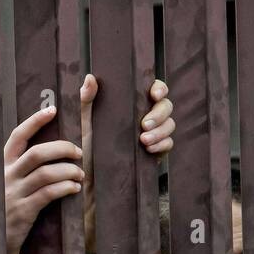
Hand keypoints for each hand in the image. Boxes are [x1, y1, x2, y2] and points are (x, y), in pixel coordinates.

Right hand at [3, 104, 82, 253]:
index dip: (34, 121)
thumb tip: (47, 150)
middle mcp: (6, 177)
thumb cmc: (6, 211)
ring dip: (68, 170)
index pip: (17, 136)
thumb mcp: (8, 187)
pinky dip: (65, 187)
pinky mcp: (23, 212)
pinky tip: (74, 188)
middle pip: (37, 153)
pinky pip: (48, 194)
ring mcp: (14, 194)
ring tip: (80, 174)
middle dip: (62, 148)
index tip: (52, 109)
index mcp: (3, 166)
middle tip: (78, 151)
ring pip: (46, 173)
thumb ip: (21, 170)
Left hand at [81, 75, 173, 252]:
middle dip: (159, 114)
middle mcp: (145, 116)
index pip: (153, 89)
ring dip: (161, 132)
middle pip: (166, 107)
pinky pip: (168, 144)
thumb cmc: (84, 145)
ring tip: (143, 141)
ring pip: (170, 126)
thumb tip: (90, 78)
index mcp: (131, 104)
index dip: (159, 88)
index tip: (154, 94)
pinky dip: (162, 146)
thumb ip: (87, 100)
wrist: (88, 176)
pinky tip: (149, 151)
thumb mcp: (83, 121)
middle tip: (144, 125)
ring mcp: (152, 134)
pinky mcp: (155, 152)